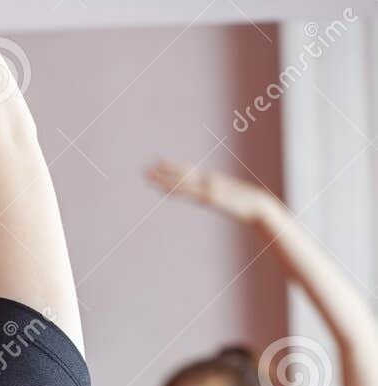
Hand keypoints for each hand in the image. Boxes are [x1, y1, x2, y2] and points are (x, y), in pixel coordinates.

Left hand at [146, 160, 275, 223]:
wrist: (257, 206)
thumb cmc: (248, 205)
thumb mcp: (232, 200)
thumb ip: (222, 196)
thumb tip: (216, 198)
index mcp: (211, 181)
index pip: (188, 171)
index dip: (173, 168)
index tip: (158, 163)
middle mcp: (207, 181)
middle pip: (181, 173)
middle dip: (162, 171)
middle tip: (144, 169)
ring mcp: (207, 189)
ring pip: (181, 181)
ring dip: (162, 178)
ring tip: (147, 175)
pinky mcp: (209, 198)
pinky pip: (188, 193)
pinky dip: (175, 189)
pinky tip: (163, 189)